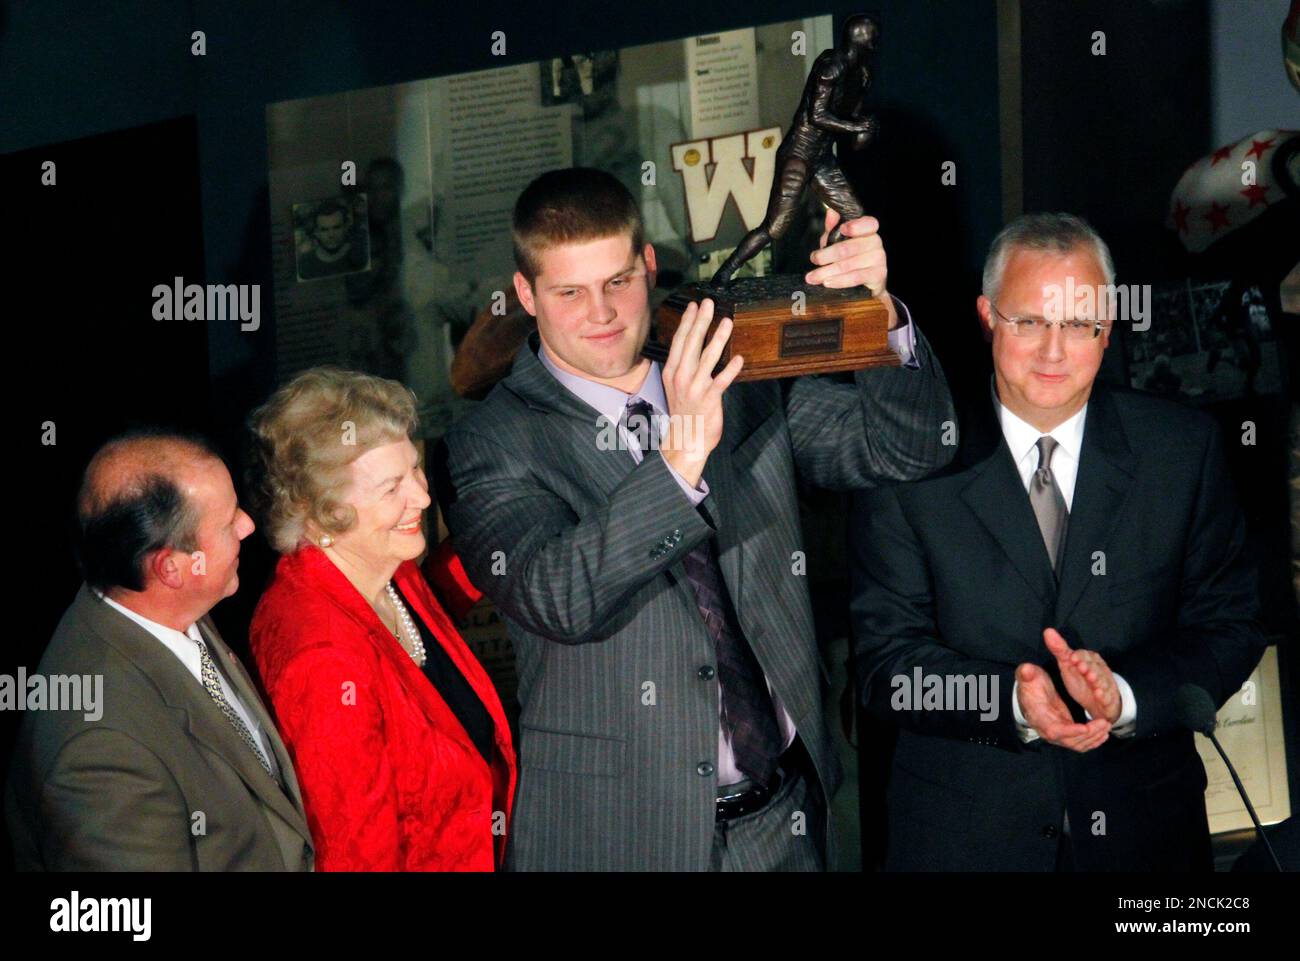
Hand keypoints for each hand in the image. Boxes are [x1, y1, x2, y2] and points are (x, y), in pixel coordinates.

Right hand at [659, 297, 743, 486]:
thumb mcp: (676, 386)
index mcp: (671, 371)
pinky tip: (739, 358)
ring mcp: (694, 388)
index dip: (688, 322)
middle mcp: (681, 377)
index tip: (694, 305)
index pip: (679, 341)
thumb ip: (683, 366)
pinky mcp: (708, 399)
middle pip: (691, 344)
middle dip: (701, 321)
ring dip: (718, 339)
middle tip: (709, 303)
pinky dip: (730, 370)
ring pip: (707, 358)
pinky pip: (721, 381)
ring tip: (727, 322)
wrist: (686, 439)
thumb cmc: (685, 412)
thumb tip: (693, 346)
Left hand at [807, 210, 898, 327]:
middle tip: (814, 259)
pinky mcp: (878, 275)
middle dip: (827, 254)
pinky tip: (827, 282)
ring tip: (813, 276)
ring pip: (849, 264)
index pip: (868, 224)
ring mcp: (879, 259)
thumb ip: (833, 227)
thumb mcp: (839, 241)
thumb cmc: (851, 258)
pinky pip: (856, 277)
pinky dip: (839, 281)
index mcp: (868, 231)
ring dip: (827, 271)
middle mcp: (876, 243)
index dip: (856, 226)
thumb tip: (830, 212)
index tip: (842, 229)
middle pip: (850, 247)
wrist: (867, 283)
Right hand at [1015, 662, 1110, 751]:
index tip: (1086, 728)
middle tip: (1104, 723)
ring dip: (1094, 738)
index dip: (1071, 731)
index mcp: (1039, 718)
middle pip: (1070, 741)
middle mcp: (1048, 731)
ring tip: (1106, 725)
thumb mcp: (1028, 677)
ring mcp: (1058, 735)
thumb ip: (1027, 674)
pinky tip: (1103, 733)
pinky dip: (1093, 741)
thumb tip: (1026, 670)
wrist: (1030, 695)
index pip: (1055, 731)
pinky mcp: (1066, 734)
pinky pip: (1080, 744)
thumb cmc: (1031, 686)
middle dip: (1089, 734)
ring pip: (1078, 744)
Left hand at [1043, 628, 1121, 724]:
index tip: (1072, 658)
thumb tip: (1047, 631)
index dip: (1079, 656)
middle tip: (1081, 667)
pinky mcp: (1108, 697)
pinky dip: (1103, 695)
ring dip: (1097, 679)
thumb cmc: (1081, 677)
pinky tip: (1099, 694)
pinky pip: (1106, 696)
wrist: (1097, 698)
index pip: (1084, 655)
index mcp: (1089, 659)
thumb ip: (1059, 649)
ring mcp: (1105, 683)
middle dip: (1088, 666)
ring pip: (1102, 680)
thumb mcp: (1068, 663)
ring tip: (1091, 678)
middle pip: (1094, 666)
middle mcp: (1098, 669)